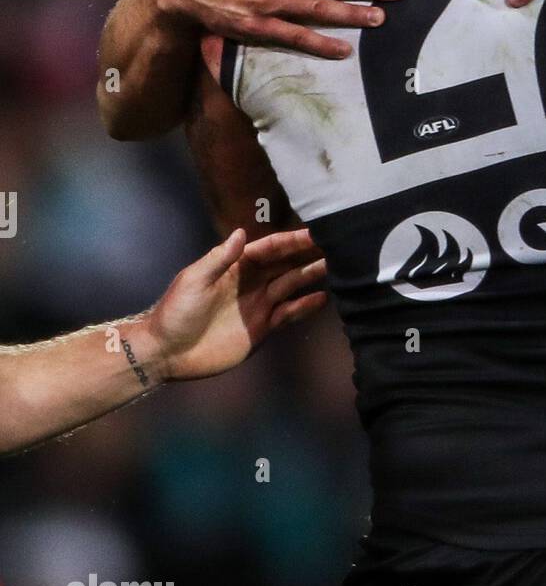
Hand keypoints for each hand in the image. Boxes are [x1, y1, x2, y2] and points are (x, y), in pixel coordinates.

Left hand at [142, 227, 328, 382]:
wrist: (168, 353)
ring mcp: (260, 304)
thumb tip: (242, 233)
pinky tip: (324, 298)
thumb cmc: (177, 312)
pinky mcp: (263, 327)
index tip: (316, 232)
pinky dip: (306, 306)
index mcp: (236, 266)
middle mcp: (253, 281)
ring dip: (312, 274)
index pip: (270, 248)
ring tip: (338, 266)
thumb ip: (218, 259)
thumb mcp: (193, 281)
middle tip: (337, 244)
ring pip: (292, 284)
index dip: (292, 240)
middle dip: (309, 252)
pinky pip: (289, 313)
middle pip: (286, 263)